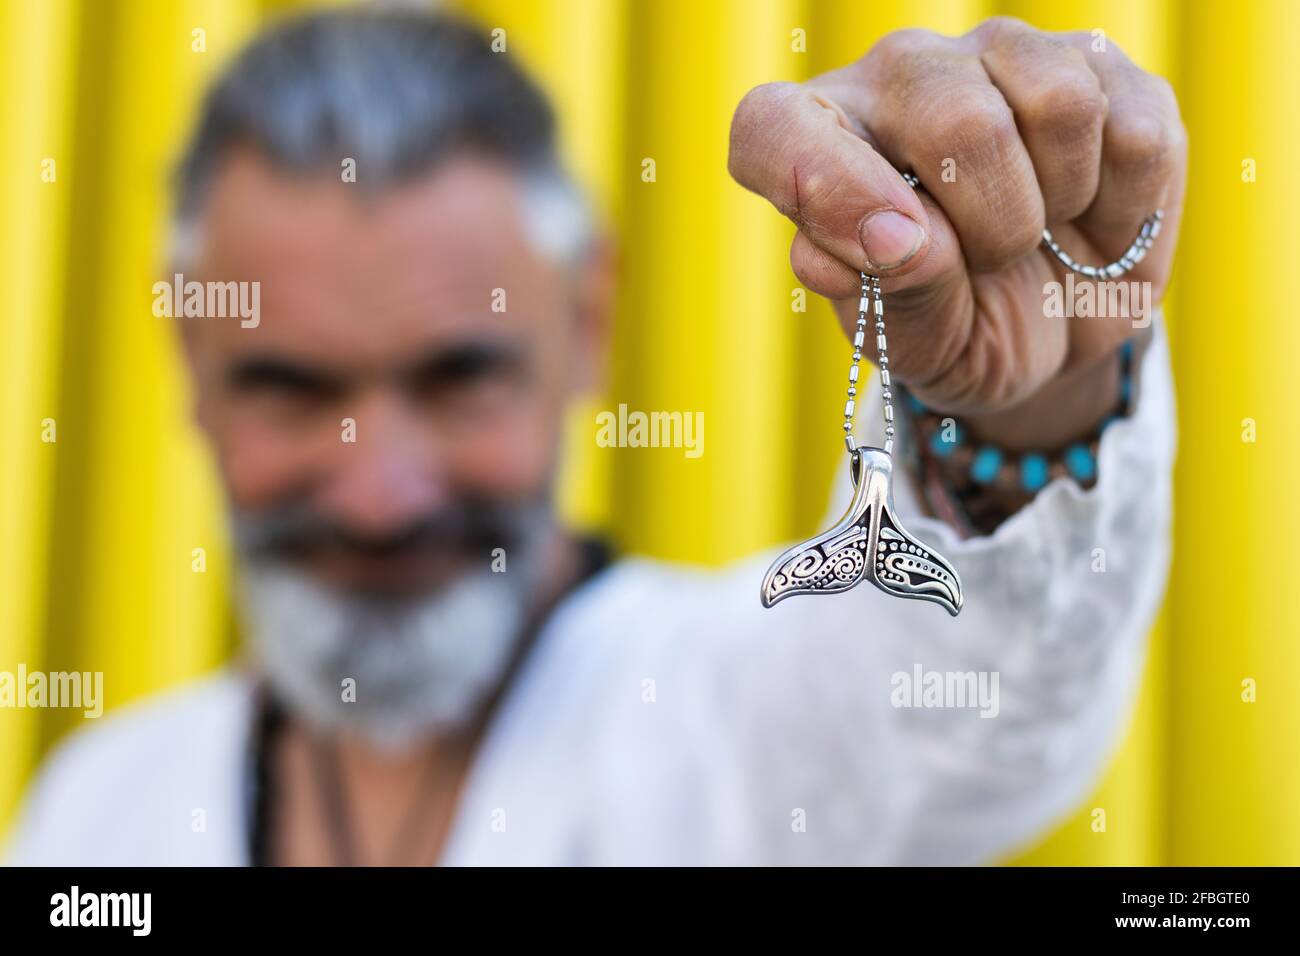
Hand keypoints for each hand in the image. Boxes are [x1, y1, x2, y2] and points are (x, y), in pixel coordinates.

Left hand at [728, 17, 1185, 448]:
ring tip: (1038, 230)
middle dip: (994, 223)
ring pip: (1058, 106)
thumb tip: (896, 237)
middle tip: (992, 261)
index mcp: (816, 142)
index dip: (827, 188)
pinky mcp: (1098, 64)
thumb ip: (890, 292)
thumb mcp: (910, 341)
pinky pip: (1135, 126)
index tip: (885, 252)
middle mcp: (897, 77)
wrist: (1053, 334)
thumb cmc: (954, 326)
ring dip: (1060, 204)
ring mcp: (999, 56)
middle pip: (958, 117)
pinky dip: (1126, 204)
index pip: (773, 131)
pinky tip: (1092, 214)